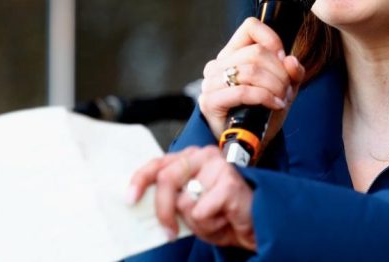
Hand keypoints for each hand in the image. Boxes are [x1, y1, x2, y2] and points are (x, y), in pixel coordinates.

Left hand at [128, 146, 256, 249]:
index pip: (158, 163)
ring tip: (214, 220)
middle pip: (166, 179)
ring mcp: (218, 166)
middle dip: (163, 211)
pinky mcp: (229, 182)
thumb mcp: (190, 208)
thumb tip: (143, 205)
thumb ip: (171, 200)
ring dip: (196, 223)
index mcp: (192, 159)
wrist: (258, 227)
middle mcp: (204, 156)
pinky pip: (200, 211)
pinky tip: (225, 220)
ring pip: (184, 201)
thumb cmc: (225, 215)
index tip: (130, 199)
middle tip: (169, 232)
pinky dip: (210, 225)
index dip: (140, 180)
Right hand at [199, 17, 304, 145]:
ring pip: (250, 71)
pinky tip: (275, 105)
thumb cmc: (264, 113)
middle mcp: (218, 65)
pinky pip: (242, 91)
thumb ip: (291, 73)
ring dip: (274, 86)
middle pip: (256, 52)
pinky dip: (264, 97)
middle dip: (279, 73)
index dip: (273, 40)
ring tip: (282, 99)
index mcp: (233, 54)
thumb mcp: (284, 89)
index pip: (251, 27)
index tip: (284, 61)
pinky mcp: (210, 101)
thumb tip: (291, 61)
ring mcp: (211, 83)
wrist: (251, 144)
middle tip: (287, 90)